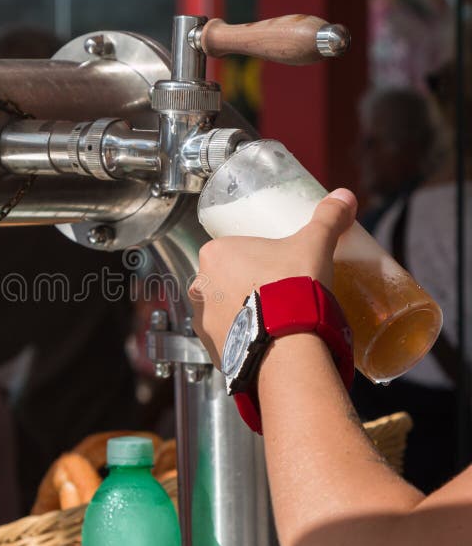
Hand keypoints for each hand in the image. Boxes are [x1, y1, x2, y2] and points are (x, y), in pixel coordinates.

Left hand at [188, 188, 356, 367]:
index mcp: (214, 255)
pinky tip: (263, 341)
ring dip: (241, 314)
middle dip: (244, 286)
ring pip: (222, 312)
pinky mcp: (212, 349)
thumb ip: (327, 218)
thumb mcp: (313, 244)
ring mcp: (202, 321)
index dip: (251, 258)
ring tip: (272, 318)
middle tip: (275, 292)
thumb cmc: (292, 289)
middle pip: (223, 281)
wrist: (289, 345)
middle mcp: (200, 287)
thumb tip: (344, 197)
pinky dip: (241, 340)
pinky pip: (226, 341)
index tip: (271, 266)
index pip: (229, 251)